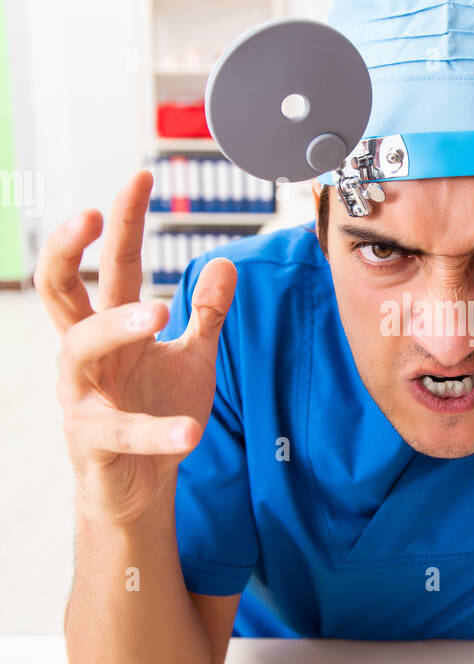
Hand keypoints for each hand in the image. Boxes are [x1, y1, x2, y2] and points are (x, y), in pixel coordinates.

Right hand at [34, 169, 236, 525]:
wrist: (138, 488)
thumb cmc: (157, 410)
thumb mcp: (190, 358)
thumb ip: (205, 314)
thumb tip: (224, 261)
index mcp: (111, 327)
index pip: (114, 264)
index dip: (124, 221)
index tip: (140, 175)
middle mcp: (86, 354)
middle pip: (59, 291)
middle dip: (69, 250)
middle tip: (93, 215)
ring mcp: (81, 397)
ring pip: (78, 349)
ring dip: (117, 326)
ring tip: (160, 312)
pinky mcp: (91, 443)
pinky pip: (117, 432)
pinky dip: (156, 431)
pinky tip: (190, 431)